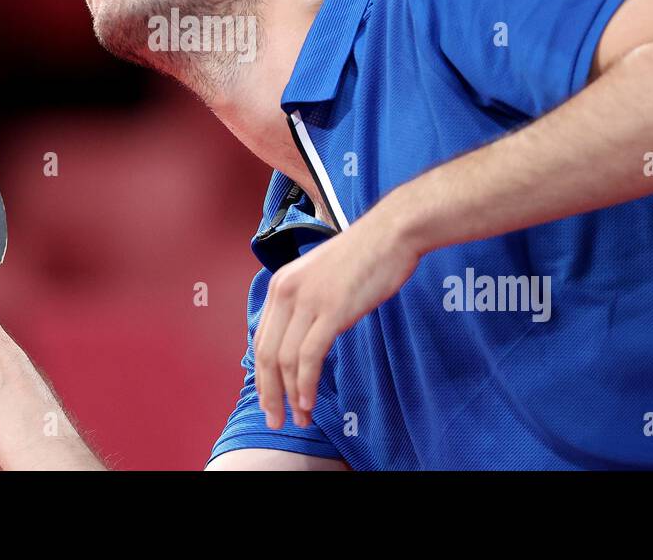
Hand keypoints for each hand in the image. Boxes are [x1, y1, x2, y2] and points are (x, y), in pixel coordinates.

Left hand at [253, 206, 420, 428]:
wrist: (391, 233)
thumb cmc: (365, 255)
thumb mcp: (322, 277)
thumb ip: (308, 302)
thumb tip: (304, 337)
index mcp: (281, 284)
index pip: (261, 339)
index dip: (263, 375)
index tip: (271, 398)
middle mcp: (286, 291)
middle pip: (266, 353)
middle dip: (269, 392)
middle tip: (275, 420)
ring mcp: (308, 301)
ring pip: (284, 360)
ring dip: (289, 396)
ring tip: (299, 418)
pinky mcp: (331, 310)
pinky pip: (309, 357)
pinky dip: (306, 385)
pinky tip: (309, 402)